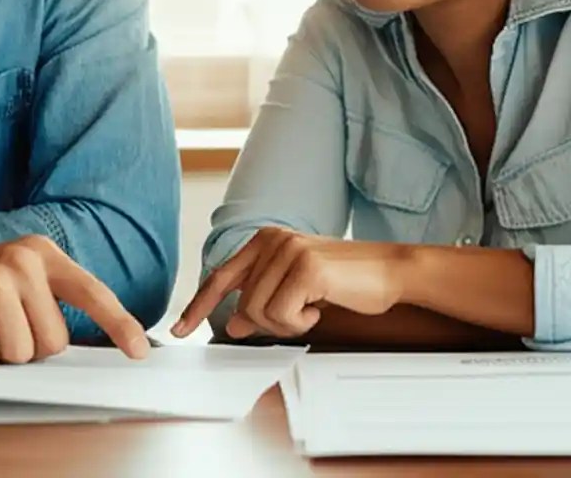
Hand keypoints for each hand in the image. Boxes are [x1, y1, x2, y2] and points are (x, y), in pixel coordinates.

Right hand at [0, 235, 149, 366]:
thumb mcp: (10, 284)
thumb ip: (44, 306)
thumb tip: (75, 348)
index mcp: (42, 254)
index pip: (91, 293)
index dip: (119, 325)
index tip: (139, 351)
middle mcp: (23, 259)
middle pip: (52, 342)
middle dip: (24, 348)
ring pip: (20, 353)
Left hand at [172, 228, 406, 339]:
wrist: (391, 271)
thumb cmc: (346, 281)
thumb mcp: (296, 290)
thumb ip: (262, 300)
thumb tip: (233, 322)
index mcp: (265, 239)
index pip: (222, 277)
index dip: (198, 305)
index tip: (179, 330)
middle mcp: (273, 239)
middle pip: (244, 304)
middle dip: (268, 323)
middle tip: (300, 316)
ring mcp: (289, 251)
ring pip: (260, 312)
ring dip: (287, 323)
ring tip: (312, 308)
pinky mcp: (306, 268)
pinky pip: (282, 315)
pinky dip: (301, 322)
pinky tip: (320, 307)